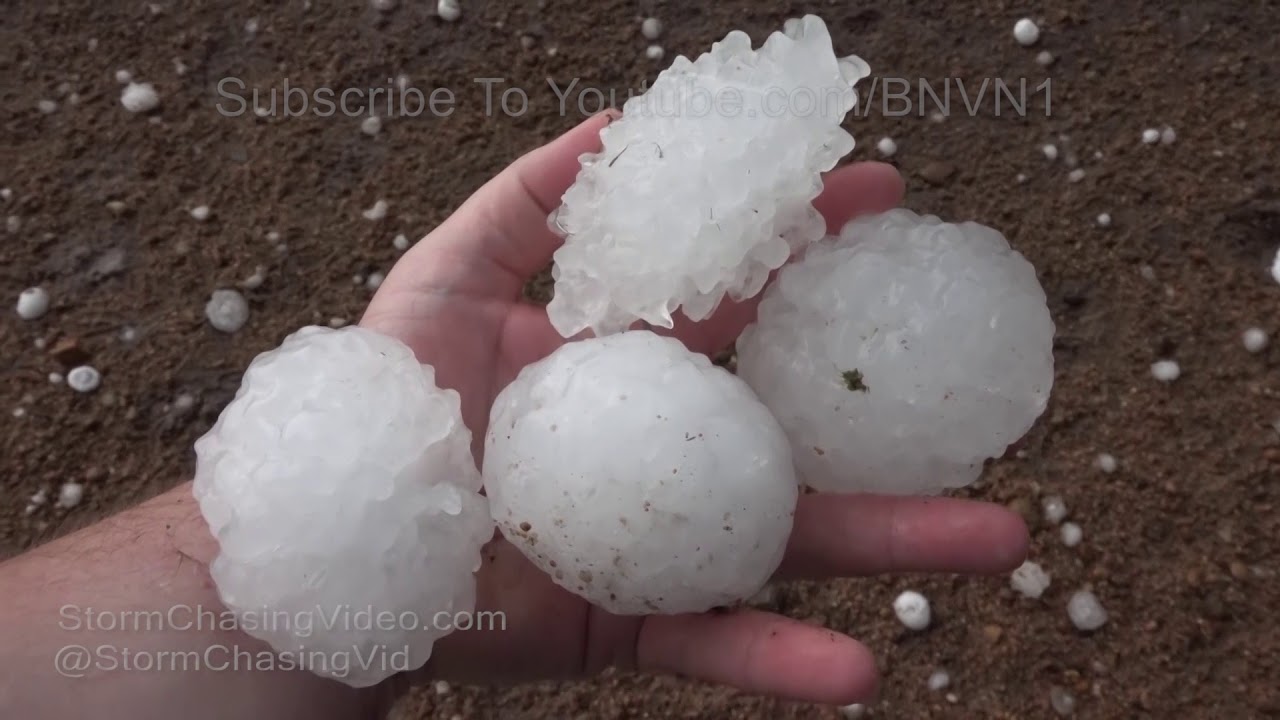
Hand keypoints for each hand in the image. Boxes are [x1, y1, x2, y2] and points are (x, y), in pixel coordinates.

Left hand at [360, 111, 1028, 708]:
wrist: (339, 541)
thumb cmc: (386, 400)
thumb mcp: (446, 276)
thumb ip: (528, 198)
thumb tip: (621, 118)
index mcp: (630, 358)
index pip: (741, 291)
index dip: (809, 241)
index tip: (884, 195)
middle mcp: (665, 442)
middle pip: (796, 422)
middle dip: (894, 410)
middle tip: (991, 393)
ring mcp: (658, 535)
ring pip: (793, 538)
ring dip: (896, 543)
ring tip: (1001, 542)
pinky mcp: (630, 623)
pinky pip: (718, 642)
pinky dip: (784, 657)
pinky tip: (862, 670)